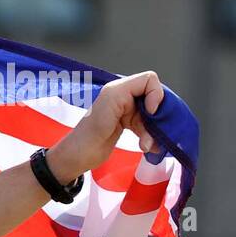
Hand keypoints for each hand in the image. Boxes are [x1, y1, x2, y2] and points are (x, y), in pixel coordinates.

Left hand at [50, 71, 164, 181]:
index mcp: (118, 89)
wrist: (78, 156)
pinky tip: (147, 148)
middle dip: (157, 117)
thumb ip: (129, 93)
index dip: (155, 95)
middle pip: (154, 98)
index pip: (149, 80)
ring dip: (153, 131)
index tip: (151, 113)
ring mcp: (126, 111)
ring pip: (153, 115)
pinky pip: (148, 127)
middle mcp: (123, 96)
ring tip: (147, 145)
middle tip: (154, 131)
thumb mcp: (109, 103)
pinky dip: (150, 137)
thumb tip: (152, 104)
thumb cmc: (89, 132)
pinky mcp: (127, 125)